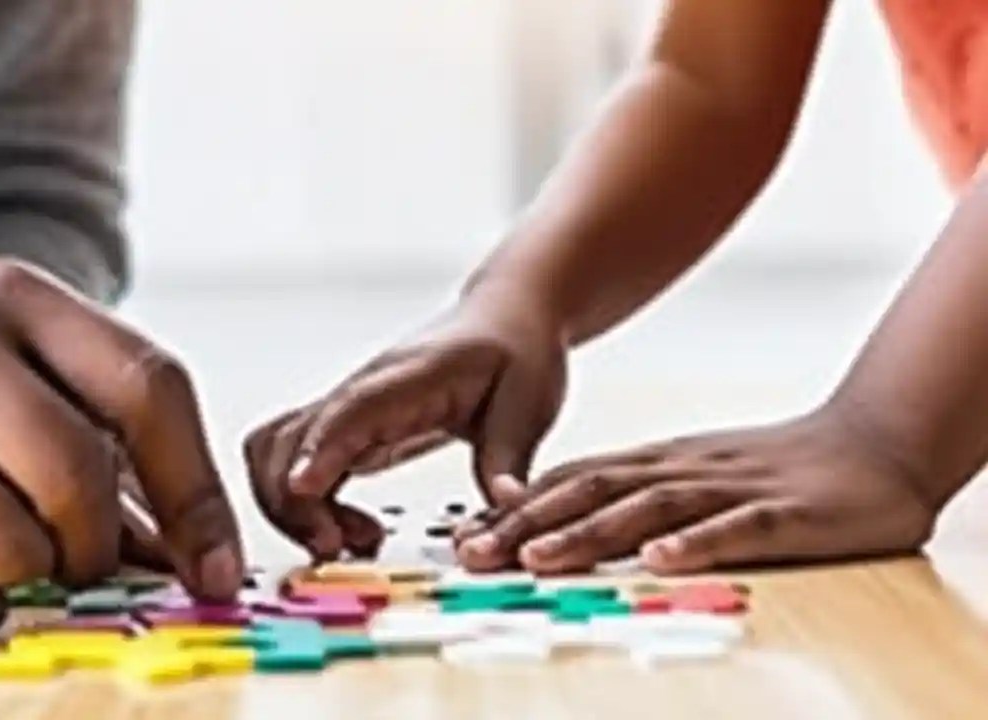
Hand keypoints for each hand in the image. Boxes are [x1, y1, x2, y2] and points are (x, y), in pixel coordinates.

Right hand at [245, 286, 564, 559]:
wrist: (506, 320)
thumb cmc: (516, 353)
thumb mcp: (529, 403)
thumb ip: (509, 457)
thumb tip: (507, 505)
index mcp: (406, 378)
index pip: (349, 411)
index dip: (320, 449)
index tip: (302, 488)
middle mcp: (362, 392)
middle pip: (288, 436)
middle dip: (293, 499)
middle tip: (337, 548)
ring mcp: (346, 410)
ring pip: (276, 452)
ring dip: (291, 506)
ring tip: (349, 544)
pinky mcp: (345, 430)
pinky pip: (295, 465)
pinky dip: (305, 506)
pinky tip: (350, 533)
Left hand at [455, 407, 936, 573]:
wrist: (874, 442)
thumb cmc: (773, 469)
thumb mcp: (692, 474)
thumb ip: (634, 493)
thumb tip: (560, 520)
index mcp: (659, 462)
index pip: (574, 480)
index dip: (516, 508)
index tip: (465, 534)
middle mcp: (682, 469)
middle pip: (593, 492)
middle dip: (527, 524)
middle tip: (472, 551)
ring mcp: (730, 488)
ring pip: (648, 508)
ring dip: (588, 532)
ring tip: (539, 556)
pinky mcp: (783, 513)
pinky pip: (734, 529)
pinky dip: (694, 543)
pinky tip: (658, 560)